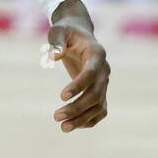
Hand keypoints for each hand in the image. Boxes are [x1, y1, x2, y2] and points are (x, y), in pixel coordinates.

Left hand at [47, 2, 108, 131]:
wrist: (78, 34)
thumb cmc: (66, 31)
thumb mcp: (58, 31)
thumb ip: (56, 42)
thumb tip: (54, 57)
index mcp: (97, 52)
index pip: (91, 73)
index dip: (78, 86)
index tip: (61, 96)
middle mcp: (104, 69)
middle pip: (96, 93)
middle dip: (78, 107)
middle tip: (56, 116)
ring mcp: (104, 81)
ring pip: (99, 105)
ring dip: (82, 118)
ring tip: (62, 127)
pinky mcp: (100, 90)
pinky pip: (99, 110)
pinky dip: (88, 120)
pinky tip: (71, 125)